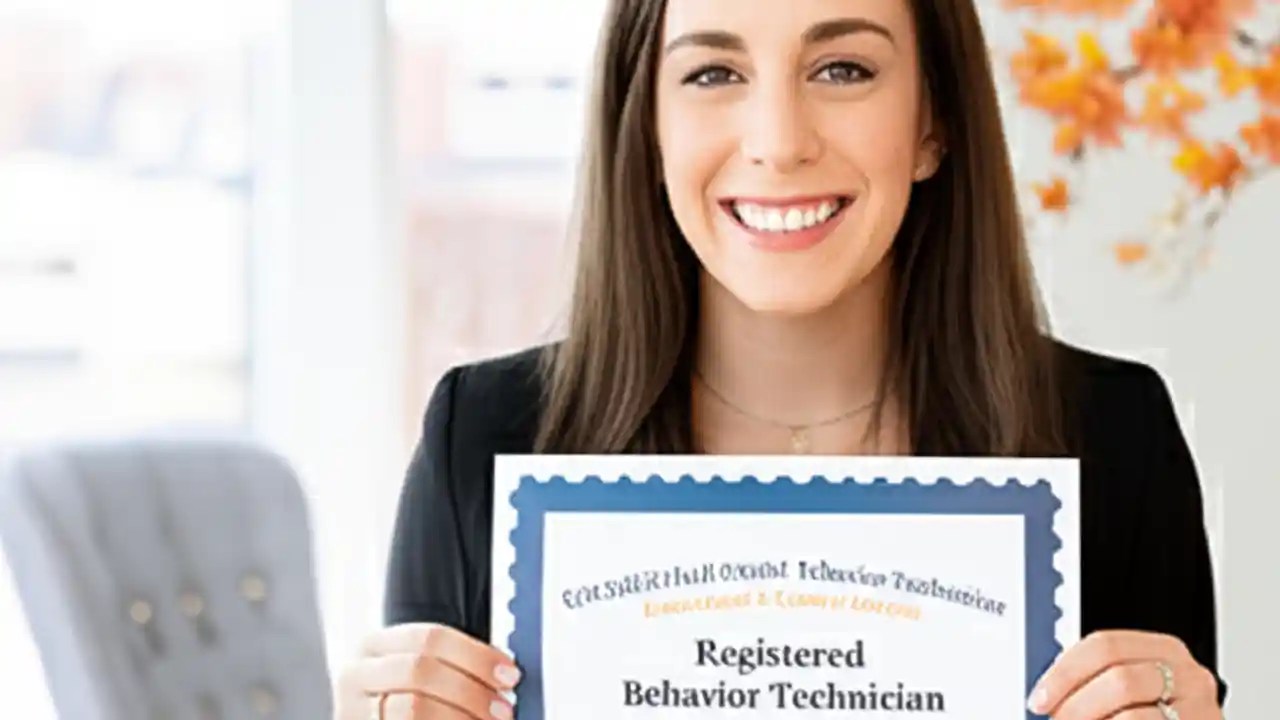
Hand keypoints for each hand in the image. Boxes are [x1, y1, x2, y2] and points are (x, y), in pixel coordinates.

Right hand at [335, 623, 521, 718]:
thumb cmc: (402, 706)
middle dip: (471, 690)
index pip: (430, 637)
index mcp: (376, 646)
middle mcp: (357, 675)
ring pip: (413, 708)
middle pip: (421, 671)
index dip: (476, 655)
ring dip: (461, 717)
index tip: (509, 673)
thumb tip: (504, 675)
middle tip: (503, 708)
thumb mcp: (419, 678)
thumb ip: (452, 669)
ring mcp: (352, 710)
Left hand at [1028, 630, 1219, 718]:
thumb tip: (1047, 693)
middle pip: (1119, 678)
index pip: (1104, 645)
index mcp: (1164, 650)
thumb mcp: (1131, 694)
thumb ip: (1096, 684)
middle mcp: (1188, 676)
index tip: (1039, 698)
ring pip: (1132, 715)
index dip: (1064, 672)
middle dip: (1076, 706)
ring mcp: (1201, 709)